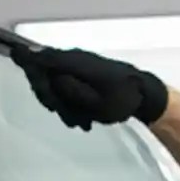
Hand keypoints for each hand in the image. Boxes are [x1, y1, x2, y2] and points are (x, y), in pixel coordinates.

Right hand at [10, 44, 168, 129]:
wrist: (144, 96)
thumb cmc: (118, 100)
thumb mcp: (90, 100)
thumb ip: (62, 84)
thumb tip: (40, 67)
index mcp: (71, 61)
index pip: (37, 60)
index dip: (34, 79)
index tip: (49, 104)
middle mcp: (71, 58)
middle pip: (44, 75)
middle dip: (53, 100)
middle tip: (70, 120)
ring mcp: (78, 63)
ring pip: (55, 83)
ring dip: (64, 105)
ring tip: (81, 122)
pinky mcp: (84, 71)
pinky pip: (67, 84)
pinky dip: (72, 102)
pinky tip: (83, 118)